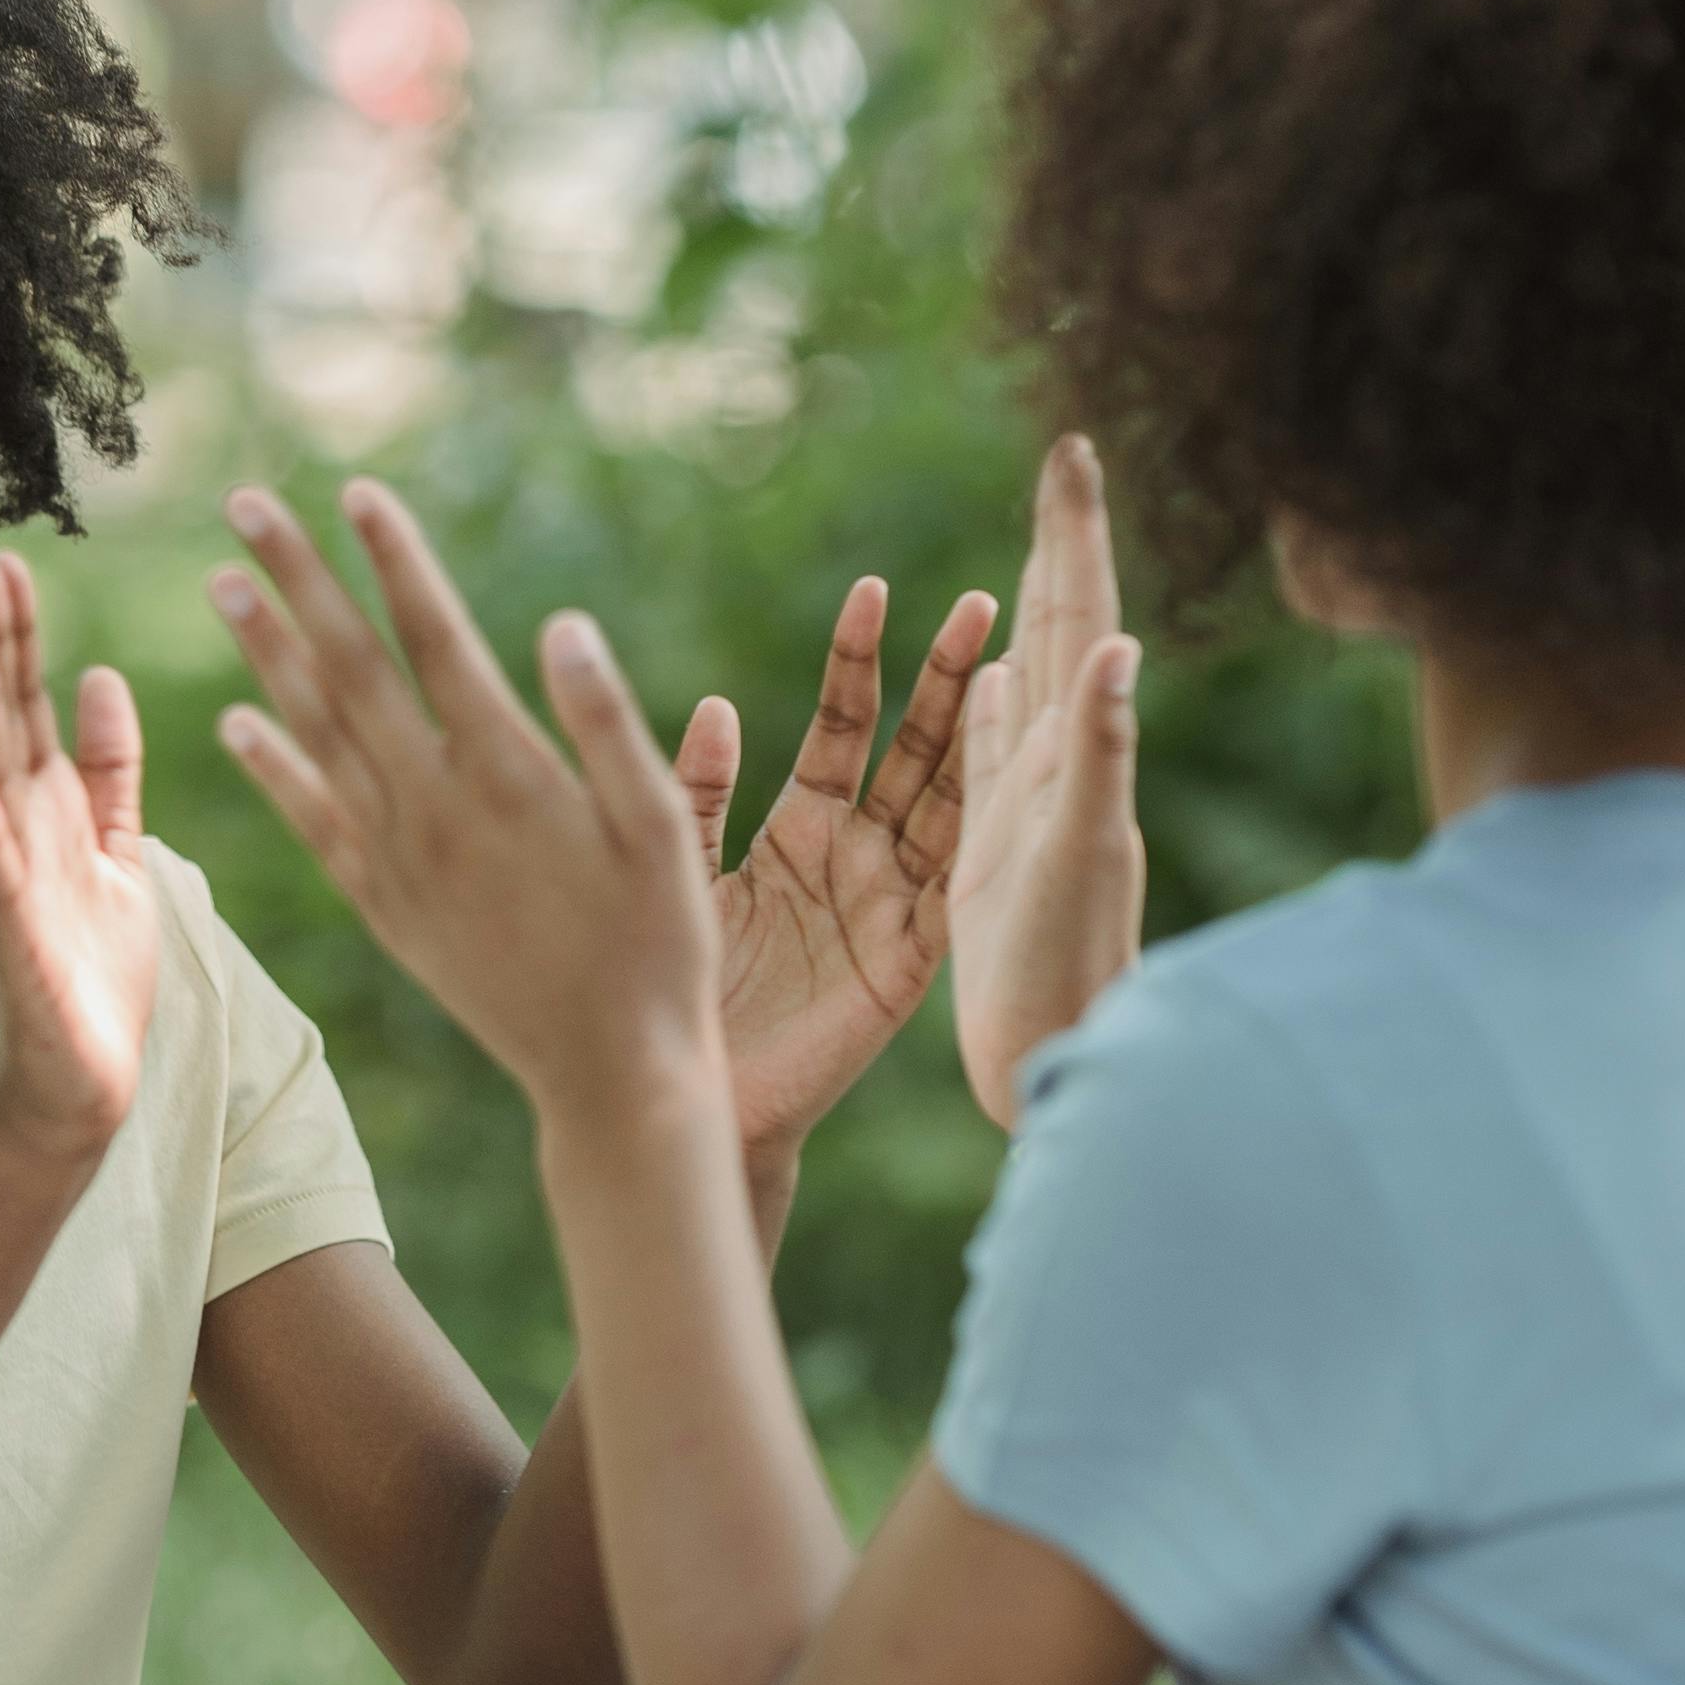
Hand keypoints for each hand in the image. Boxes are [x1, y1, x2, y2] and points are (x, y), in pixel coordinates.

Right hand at [0, 550, 160, 1169]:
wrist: (81, 1082)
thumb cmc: (93, 971)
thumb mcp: (118, 852)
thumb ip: (112, 772)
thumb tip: (104, 677)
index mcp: (51, 808)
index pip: (28, 703)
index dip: (21, 635)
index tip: (10, 563)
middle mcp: (23, 832)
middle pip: (4, 720)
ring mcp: (16, 882)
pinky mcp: (20, 940)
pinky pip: (3, 878)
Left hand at [210, 481, 722, 1136]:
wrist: (612, 1077)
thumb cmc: (661, 946)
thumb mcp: (664, 828)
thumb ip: (606, 724)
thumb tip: (561, 623)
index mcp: (508, 773)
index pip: (434, 639)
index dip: (394, 560)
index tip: (356, 489)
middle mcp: (437, 807)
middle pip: (352, 668)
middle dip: (299, 579)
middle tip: (247, 503)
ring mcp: (401, 859)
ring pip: (318, 734)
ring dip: (268, 653)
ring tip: (224, 582)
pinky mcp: (387, 909)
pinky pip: (315, 824)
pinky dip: (272, 770)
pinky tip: (235, 724)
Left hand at [678, 573, 998, 1165]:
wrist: (697, 1094)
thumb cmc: (678, 987)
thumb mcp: (677, 869)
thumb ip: (696, 794)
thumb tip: (720, 706)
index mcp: (802, 828)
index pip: (841, 726)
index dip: (857, 661)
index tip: (871, 590)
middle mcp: (857, 856)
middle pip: (913, 749)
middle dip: (945, 677)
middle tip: (978, 601)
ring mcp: (890, 904)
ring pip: (945, 803)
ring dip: (975, 738)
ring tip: (1007, 662)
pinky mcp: (908, 962)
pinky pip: (950, 891)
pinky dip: (979, 837)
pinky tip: (1006, 783)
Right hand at [946, 436, 1145, 1126]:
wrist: (1057, 1064)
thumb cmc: (1065, 975)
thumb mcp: (1078, 858)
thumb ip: (1098, 754)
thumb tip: (1117, 646)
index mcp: (1077, 754)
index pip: (1079, 616)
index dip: (1074, 531)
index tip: (1071, 446)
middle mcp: (1062, 767)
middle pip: (1061, 627)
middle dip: (1060, 540)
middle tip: (1064, 458)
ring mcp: (1032, 803)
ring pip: (1029, 680)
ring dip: (1027, 609)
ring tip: (1028, 545)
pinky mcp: (1000, 845)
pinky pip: (993, 747)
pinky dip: (992, 697)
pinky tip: (992, 675)